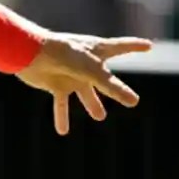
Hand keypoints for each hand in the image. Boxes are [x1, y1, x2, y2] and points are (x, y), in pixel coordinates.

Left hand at [16, 33, 150, 134]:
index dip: (135, 46)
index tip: (148, 46)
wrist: (31, 55)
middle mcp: (86, 63)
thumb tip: (134, 102)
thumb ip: (113, 88)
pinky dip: (62, 117)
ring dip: (92, 104)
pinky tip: (63, 132)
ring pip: (84, 93)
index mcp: (97, 50)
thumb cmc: (64, 56)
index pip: (122, 47)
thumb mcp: (93, 72)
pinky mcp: (55, 85)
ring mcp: (71, 74)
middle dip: (115, 87)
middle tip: (130, 99)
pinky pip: (60, 105)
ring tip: (100, 117)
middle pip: (105, 78)